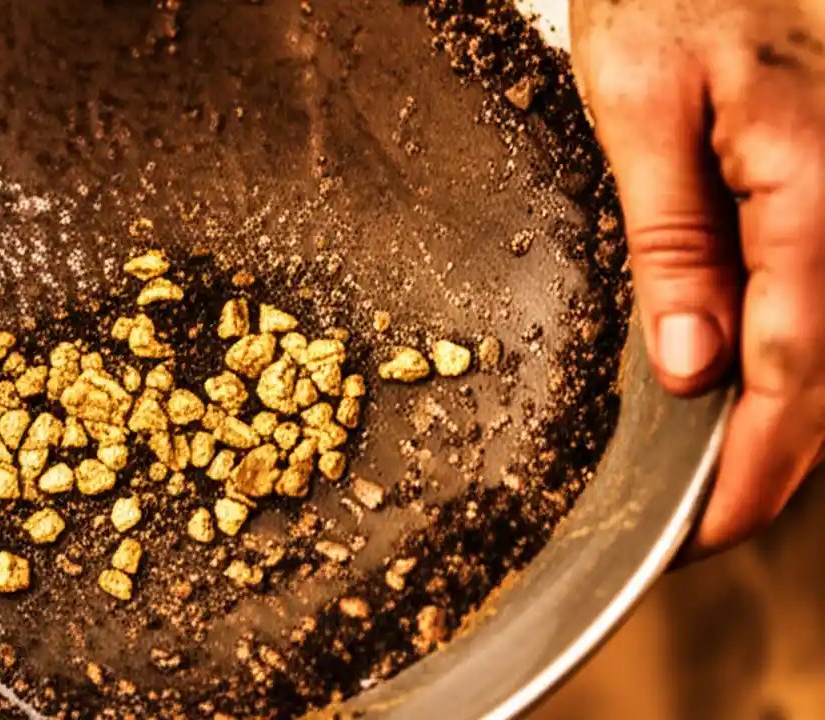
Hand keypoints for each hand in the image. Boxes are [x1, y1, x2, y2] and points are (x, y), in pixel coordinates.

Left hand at [571, 0, 824, 553]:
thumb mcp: (641, 108)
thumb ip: (673, 239)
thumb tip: (689, 362)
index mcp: (812, 188)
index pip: (795, 363)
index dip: (756, 462)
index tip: (711, 530)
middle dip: (774, 458)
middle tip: (711, 523)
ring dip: (792, 415)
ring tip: (726, 472)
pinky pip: (823, 295)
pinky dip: (794, 355)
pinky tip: (750, 381)